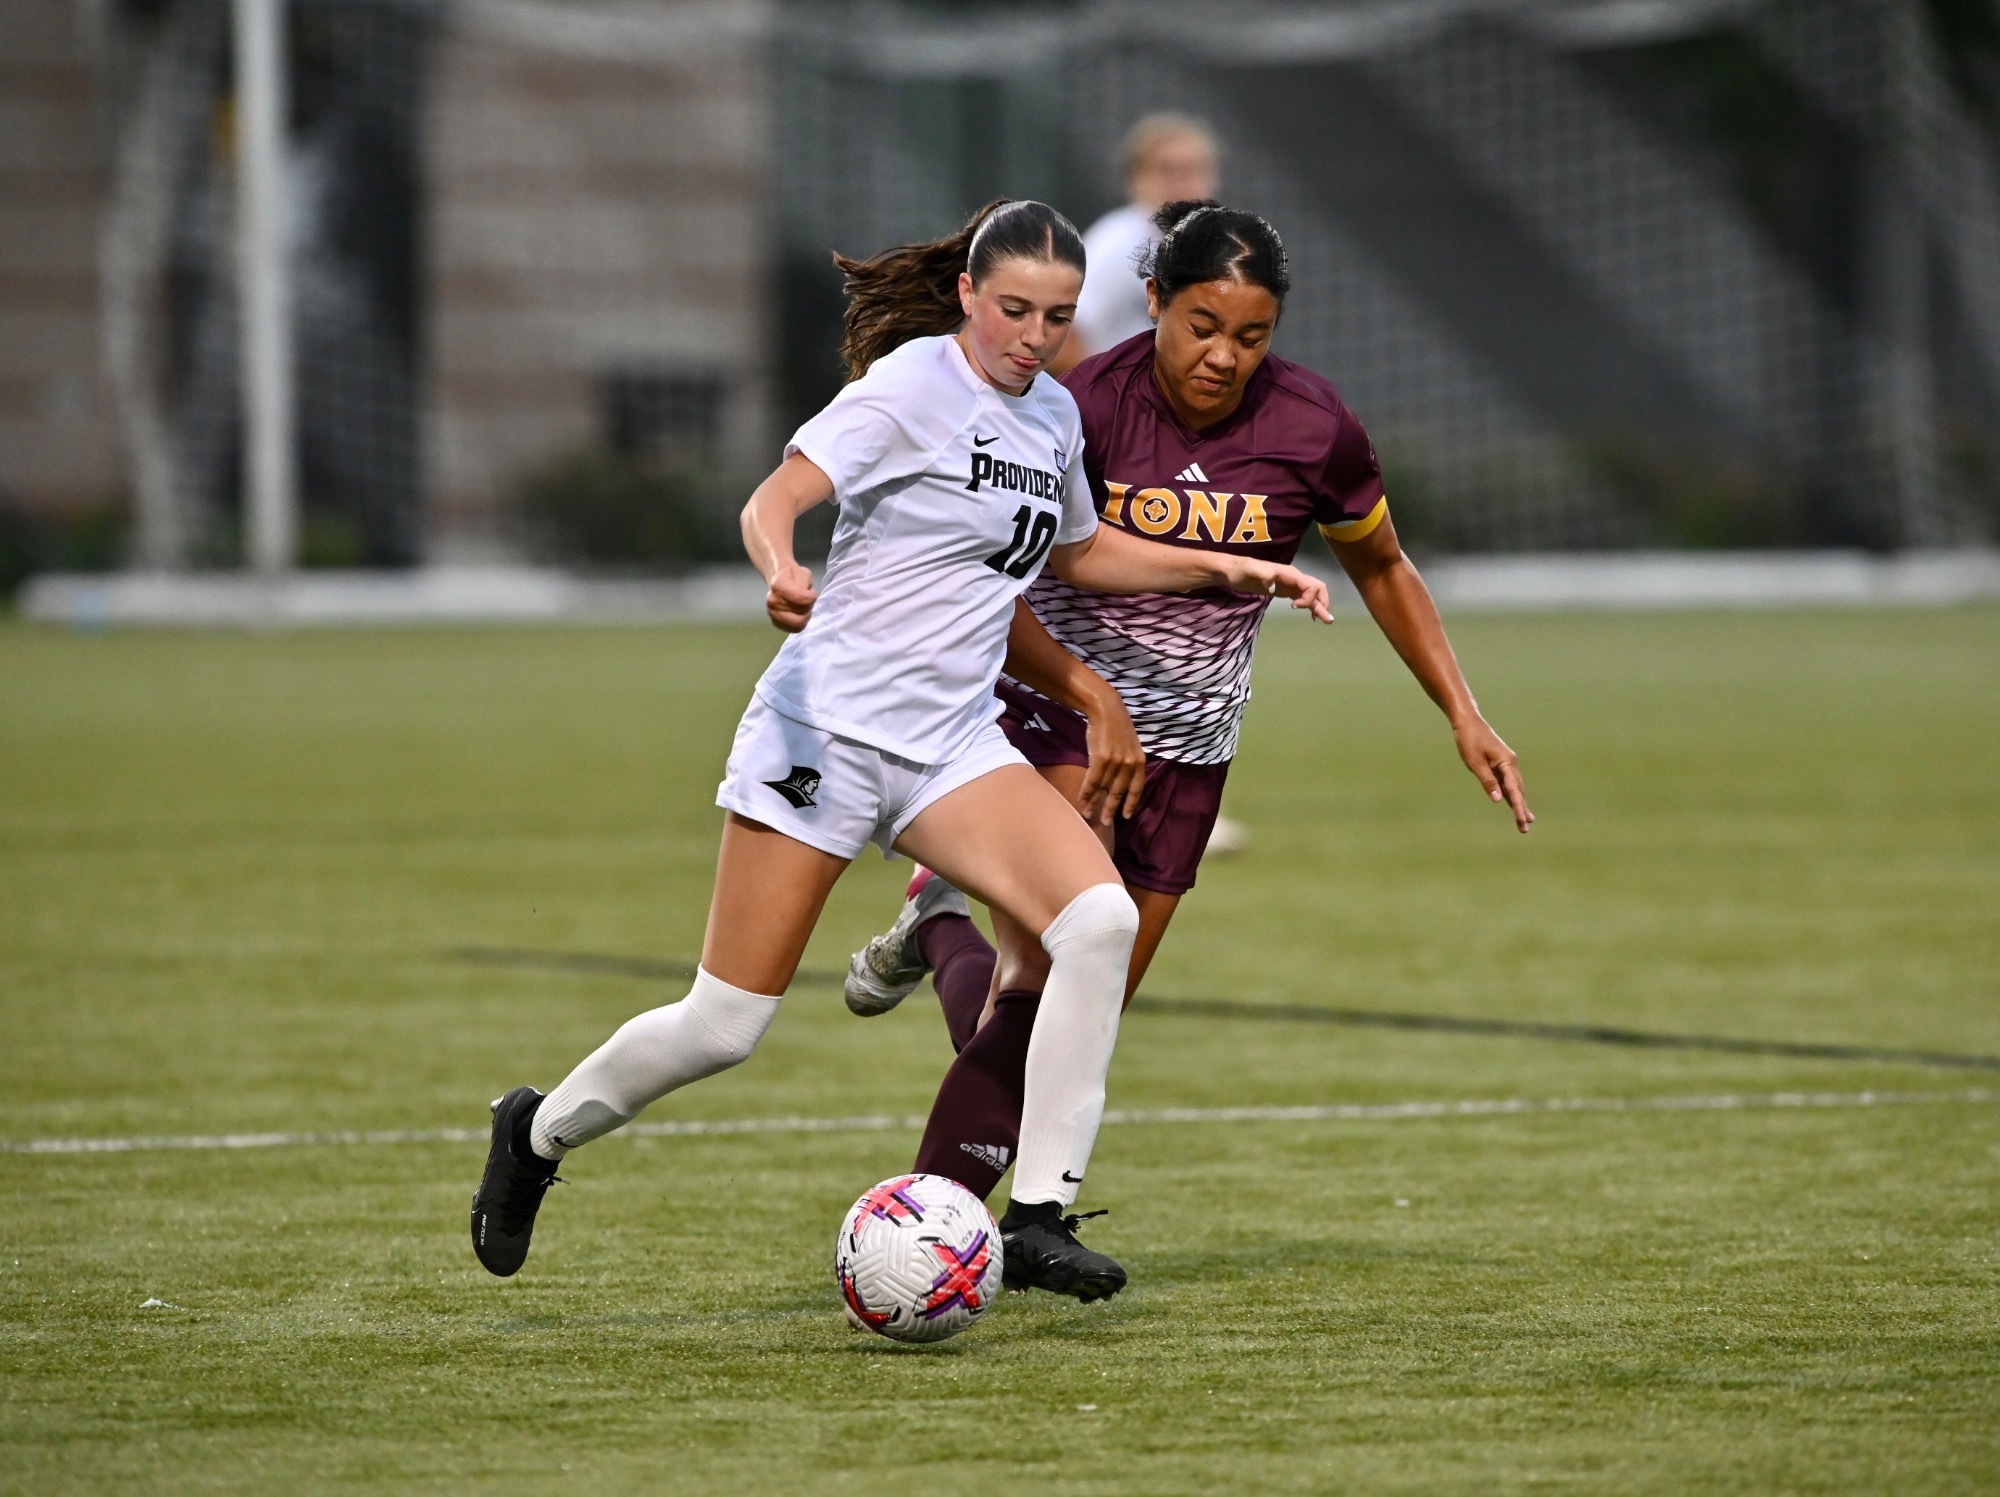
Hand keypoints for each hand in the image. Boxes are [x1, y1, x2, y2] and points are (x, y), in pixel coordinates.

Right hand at [764, 563, 816, 632]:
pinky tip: (799, 614)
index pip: (800, 599)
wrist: (779, 581)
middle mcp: (772, 602)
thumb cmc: (793, 576)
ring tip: (802, 607)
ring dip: (804, 616)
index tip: (811, 593)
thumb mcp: (802, 572)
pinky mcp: (775, 622)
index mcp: (778, 586)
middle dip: (807, 608)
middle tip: (807, 601)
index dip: (811, 597)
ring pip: (797, 624)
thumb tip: (804, 596)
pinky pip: (793, 629)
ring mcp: (772, 613)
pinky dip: (800, 623)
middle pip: (799, 614)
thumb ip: (804, 582)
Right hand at [1077, 689, 1146, 826]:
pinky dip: (1086, 793)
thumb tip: (1116, 783)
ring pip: (1103, 788)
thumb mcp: (1129, 746)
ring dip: (1094, 802)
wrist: (1106, 710)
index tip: (1126, 816)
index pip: (1137, 788)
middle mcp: (1130, 763)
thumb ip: (1127, 764)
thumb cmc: (1115, 727)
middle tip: (1104, 822)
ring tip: (1087, 813)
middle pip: (1118, 792)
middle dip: (1111, 809)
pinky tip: (1081, 800)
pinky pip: (1093, 781)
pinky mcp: (1101, 758)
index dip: (1131, 803)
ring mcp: (1116, 761)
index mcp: (1139, 761)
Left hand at [1231, 560, 1333, 623]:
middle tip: (1325, 618)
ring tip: (1326, 621)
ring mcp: (1291, 585)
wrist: (1233, 571)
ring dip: (1321, 607)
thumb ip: (1263, 574)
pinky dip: (1311, 607)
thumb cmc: (1241, 570)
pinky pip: (1304, 598)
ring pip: (1312, 595)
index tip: (1295, 607)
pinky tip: (1312, 617)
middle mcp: (1294, 578)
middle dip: (1323, 602)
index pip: (1310, 585)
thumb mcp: (1250, 570)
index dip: (1308, 598)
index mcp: (1290, 574)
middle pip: (1317, 588)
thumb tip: (1273, 585)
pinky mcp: (1285, 591)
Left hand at [1454, 716, 1532, 832]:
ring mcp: (1506, 764)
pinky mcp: (1500, 764)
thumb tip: (1497, 799)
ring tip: (1526, 820)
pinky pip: (1508, 782)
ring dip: (1519, 803)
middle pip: (1518, 790)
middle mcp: (1511, 764)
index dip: (1518, 807)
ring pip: (1515, 787)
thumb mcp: (1475, 763)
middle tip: (1525, 828)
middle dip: (1521, 809)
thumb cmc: (1469, 741)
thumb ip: (1487, 781)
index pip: (1514, 790)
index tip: (1522, 821)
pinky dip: (1511, 794)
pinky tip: (1514, 804)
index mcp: (1507, 763)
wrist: (1468, 722)